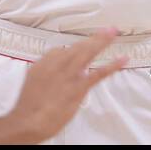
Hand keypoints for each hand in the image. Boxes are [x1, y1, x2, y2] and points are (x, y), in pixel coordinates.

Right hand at [4, 29, 125, 142]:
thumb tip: (53, 73)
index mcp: (45, 62)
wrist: (28, 120)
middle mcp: (58, 64)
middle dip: (94, 37)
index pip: (61, 50)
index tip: (81, 47)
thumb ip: (45, 74)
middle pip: (78, 46)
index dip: (73, 49)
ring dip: (102, 41)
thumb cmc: (28, 106)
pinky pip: (98, 74)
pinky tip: (122, 60)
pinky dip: (112, 66)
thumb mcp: (32, 82)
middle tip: (107, 29)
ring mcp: (70, 75)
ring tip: (113, 33)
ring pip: (88, 53)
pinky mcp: (78, 87)